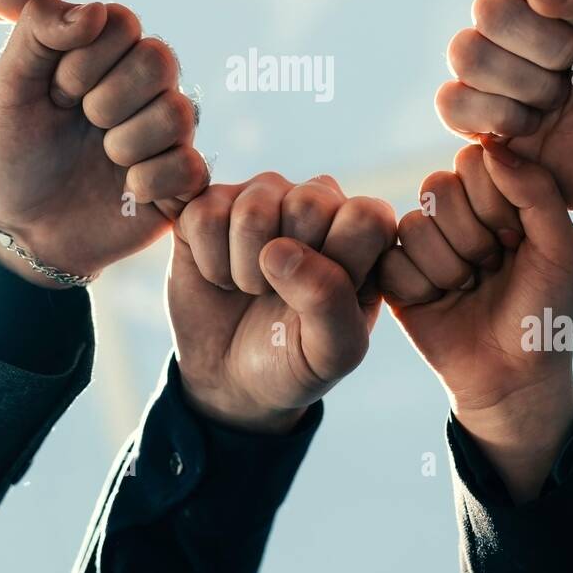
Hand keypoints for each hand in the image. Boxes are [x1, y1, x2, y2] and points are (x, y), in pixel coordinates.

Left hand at [0, 0, 207, 283]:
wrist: (17, 231)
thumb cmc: (11, 155)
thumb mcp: (8, 88)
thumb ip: (38, 33)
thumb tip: (95, 10)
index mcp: (105, 59)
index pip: (124, 23)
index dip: (88, 56)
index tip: (56, 90)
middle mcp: (143, 91)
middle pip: (160, 59)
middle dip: (109, 96)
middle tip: (83, 122)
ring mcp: (165, 137)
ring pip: (179, 112)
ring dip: (128, 140)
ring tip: (103, 158)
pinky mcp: (179, 185)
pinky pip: (192, 167)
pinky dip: (152, 180)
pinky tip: (125, 192)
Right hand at [167, 173, 395, 432]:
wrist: (230, 377)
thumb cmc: (295, 358)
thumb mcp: (331, 351)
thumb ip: (329, 301)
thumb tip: (279, 250)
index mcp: (363, 230)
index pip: (367, 216)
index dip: (342, 261)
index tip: (326, 301)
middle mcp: (317, 200)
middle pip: (308, 203)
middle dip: (289, 268)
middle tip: (283, 296)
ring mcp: (261, 195)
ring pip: (253, 211)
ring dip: (245, 270)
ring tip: (252, 287)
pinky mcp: (209, 200)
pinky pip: (205, 217)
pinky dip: (210, 263)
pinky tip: (220, 275)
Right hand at [379, 143, 572, 502]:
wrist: (515, 380)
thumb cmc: (544, 313)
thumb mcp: (560, 250)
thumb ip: (538, 192)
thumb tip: (491, 147)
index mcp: (494, 198)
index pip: (473, 162)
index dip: (494, 200)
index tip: (518, 238)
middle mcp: (454, 216)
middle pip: (436, 187)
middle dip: (472, 236)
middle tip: (493, 268)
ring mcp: (421, 246)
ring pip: (413, 226)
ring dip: (449, 267)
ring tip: (469, 290)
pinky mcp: (394, 279)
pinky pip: (389, 261)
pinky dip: (420, 287)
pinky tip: (441, 303)